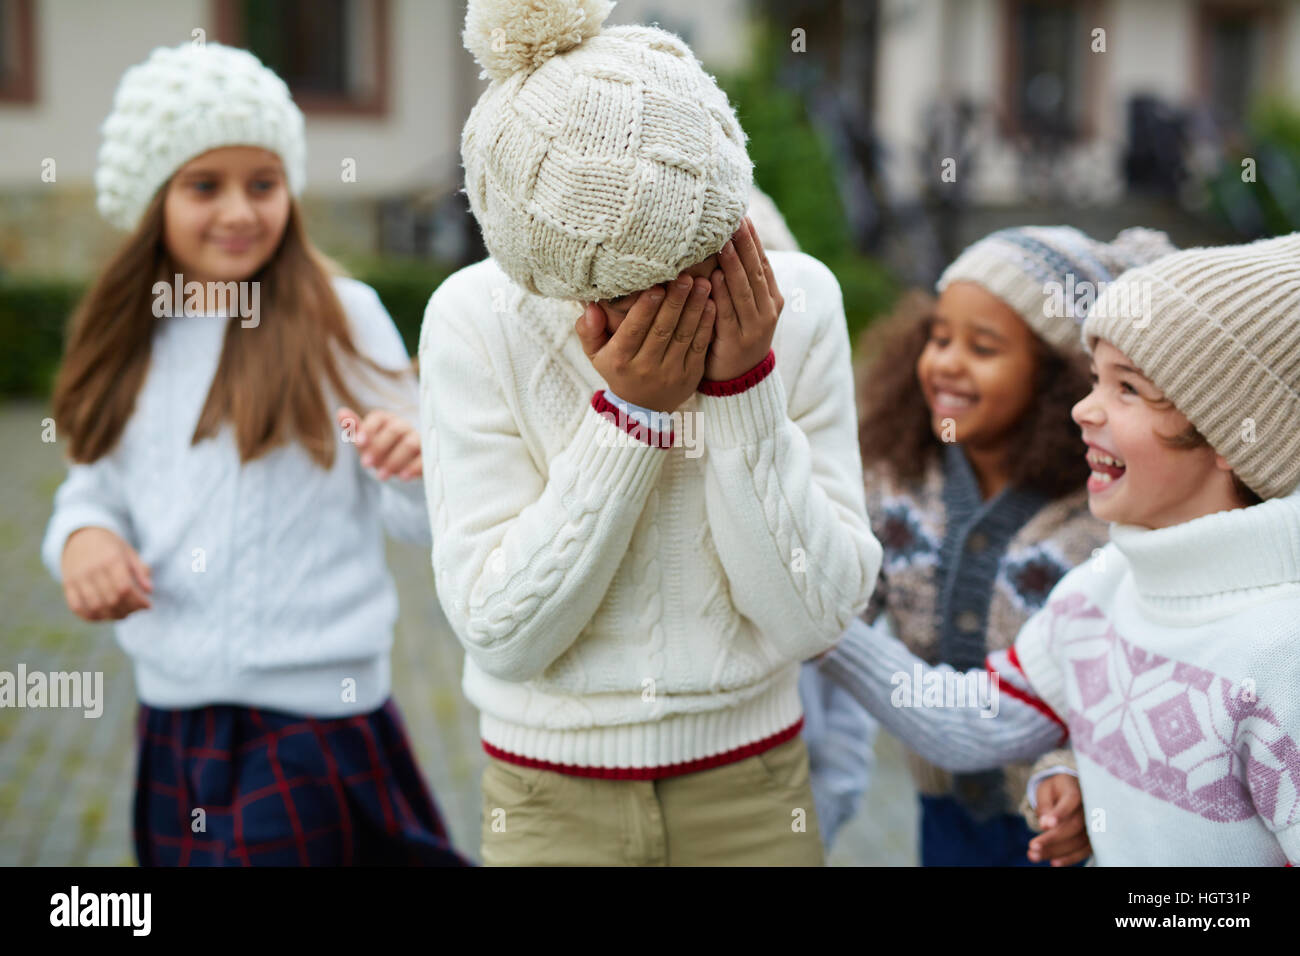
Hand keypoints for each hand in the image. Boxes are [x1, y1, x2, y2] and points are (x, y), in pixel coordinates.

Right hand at [60, 526, 152, 621]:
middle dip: (128, 610)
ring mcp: (78, 578)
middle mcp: (93, 569)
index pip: (125, 588)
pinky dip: (91, 616)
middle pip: (112, 599)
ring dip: (112, 616)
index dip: (138, 601)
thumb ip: (140, 570)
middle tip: (136, 610)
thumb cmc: (110, 546)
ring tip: (122, 614)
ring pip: (95, 607)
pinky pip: (76, 607)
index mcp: (111, 559)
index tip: (148, 606)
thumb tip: (149, 590)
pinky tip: (103, 616)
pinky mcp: (67, 584)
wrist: (80, 536)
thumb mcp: (129, 552)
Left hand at [337, 406, 421, 480]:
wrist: (402, 467)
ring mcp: (419, 439)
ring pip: (410, 444)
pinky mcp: (429, 454)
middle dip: (379, 447)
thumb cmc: (380, 451)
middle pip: (394, 430)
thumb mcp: (365, 442)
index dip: (369, 429)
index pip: (379, 418)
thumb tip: (340, 413)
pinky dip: (414, 467)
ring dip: (394, 460)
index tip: (359, 443)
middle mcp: (404, 426)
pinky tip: (403, 477)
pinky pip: (425, 458)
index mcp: (386, 420)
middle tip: (366, 464)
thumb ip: (353, 429)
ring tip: (381, 476)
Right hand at [576, 272, 714, 412]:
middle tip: (685, 277)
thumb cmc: (618, 369)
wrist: (643, 408)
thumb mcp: (596, 354)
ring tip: (702, 284)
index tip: (657, 286)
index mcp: (620, 359)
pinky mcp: (690, 375)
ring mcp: (670, 372)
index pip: (634, 330)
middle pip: (662, 329)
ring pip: (684, 335)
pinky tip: (711, 304)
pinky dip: (706, 325)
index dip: (646, 308)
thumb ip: (589, 330)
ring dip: (695, 308)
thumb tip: (591, 308)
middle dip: (675, 301)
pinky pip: (699, 346)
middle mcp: (645, 367)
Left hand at [705, 216, 783, 381]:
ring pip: (744, 289)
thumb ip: (740, 282)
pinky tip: (714, 275)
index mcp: (772, 298)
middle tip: (733, 220)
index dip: (754, 240)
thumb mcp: (744, 307)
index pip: (763, 263)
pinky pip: (729, 312)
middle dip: (745, 244)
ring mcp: (755, 326)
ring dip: (734, 264)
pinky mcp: (737, 341)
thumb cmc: (735, 335)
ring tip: (724, 242)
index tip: (742, 216)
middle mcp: (768, 310)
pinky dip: (722, 293)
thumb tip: (726, 243)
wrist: (740, 380)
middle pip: (756, 272)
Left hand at [1027, 774, 1091, 866]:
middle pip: (1074, 825)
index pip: (1071, 800)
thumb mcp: (1045, 790)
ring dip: (1057, 851)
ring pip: (1078, 840)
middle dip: (1052, 838)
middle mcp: (1090, 807)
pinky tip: (1054, 862)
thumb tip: (1045, 824)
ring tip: (1034, 856)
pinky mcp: (1093, 837)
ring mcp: (1094, 823)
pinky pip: (1084, 850)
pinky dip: (1070, 858)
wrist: (1071, 790)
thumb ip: (1045, 804)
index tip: (1044, 825)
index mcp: (1077, 789)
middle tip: (1032, 847)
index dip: (1059, 813)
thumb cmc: (1055, 790)